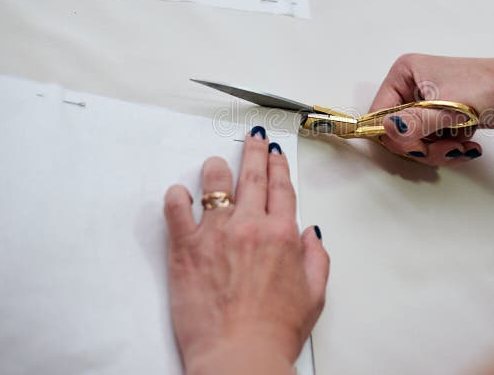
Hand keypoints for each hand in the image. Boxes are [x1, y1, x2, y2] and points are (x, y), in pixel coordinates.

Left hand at [163, 127, 328, 373]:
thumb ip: (316, 259)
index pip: (281, 188)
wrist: (240, 355)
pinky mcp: (186, 249)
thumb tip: (309, 235)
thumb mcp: (315, 295)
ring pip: (215, 185)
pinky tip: (179, 192)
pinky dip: (177, 196)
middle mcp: (250, 226)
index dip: (278, 166)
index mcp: (282, 234)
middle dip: (253, 152)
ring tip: (214, 163)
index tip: (275, 154)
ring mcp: (216, 234)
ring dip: (216, 169)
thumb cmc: (274, 331)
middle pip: (252, 177)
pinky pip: (177, 210)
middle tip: (251, 139)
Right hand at [371, 53, 493, 164]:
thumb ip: (416, 123)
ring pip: (416, 142)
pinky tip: (468, 145)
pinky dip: (449, 149)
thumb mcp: (448, 108)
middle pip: (397, 133)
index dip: (395, 136)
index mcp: (404, 74)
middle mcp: (411, 87)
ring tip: (462, 146)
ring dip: (439, 151)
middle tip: (448, 148)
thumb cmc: (487, 88)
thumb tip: (389, 132)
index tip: (418, 147)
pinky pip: (433, 143)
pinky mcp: (442, 117)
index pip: (379, 114)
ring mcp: (426, 104)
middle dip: (424, 148)